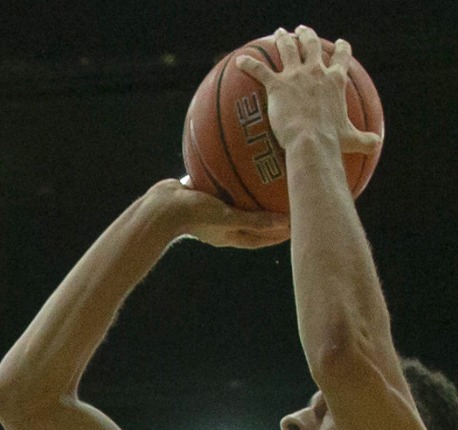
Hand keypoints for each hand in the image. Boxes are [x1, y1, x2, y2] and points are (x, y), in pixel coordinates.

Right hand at [145, 177, 288, 247]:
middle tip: (287, 204)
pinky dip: (234, 181)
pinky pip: (223, 188)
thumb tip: (286, 222)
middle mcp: (221, 226)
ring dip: (252, 198)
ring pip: (238, 204)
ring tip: (266, 184)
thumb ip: (256, 221)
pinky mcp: (201, 197)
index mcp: (229, 237)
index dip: (279, 234)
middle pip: (252, 223)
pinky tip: (240, 164)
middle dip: (270, 217)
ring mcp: (210, 212)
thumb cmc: (194, 215)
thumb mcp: (228, 217)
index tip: (298, 226)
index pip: (260, 238)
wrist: (159, 207)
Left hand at [232, 28, 381, 158]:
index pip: (342, 58)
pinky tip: (240, 60)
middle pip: (311, 45)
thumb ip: (365, 140)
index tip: (340, 43)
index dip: (342, 48)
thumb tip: (377, 144)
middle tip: (302, 30)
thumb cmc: (332, 141)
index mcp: (335, 81)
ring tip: (278, 33)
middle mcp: (316, 72)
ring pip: (287, 49)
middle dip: (306, 35)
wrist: (311, 141)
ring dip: (282, 39)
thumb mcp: (352, 140)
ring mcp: (295, 76)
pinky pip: (259, 70)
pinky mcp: (277, 85)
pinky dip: (248, 64)